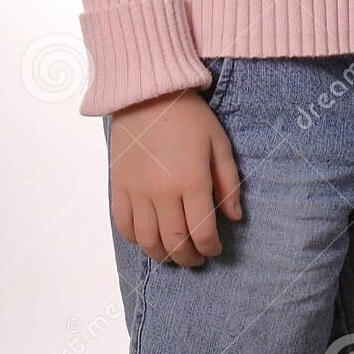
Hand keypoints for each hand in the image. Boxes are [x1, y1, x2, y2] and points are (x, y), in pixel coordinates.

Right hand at [110, 89, 242, 267]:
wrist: (148, 94)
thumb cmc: (189, 116)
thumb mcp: (219, 143)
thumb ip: (228, 182)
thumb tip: (234, 217)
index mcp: (192, 180)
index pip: (202, 232)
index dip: (211, 248)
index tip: (215, 249)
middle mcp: (162, 192)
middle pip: (174, 243)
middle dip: (188, 258)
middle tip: (196, 258)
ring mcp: (137, 192)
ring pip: (148, 241)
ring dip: (162, 255)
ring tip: (174, 254)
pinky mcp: (118, 187)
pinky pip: (124, 226)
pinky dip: (137, 240)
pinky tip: (148, 238)